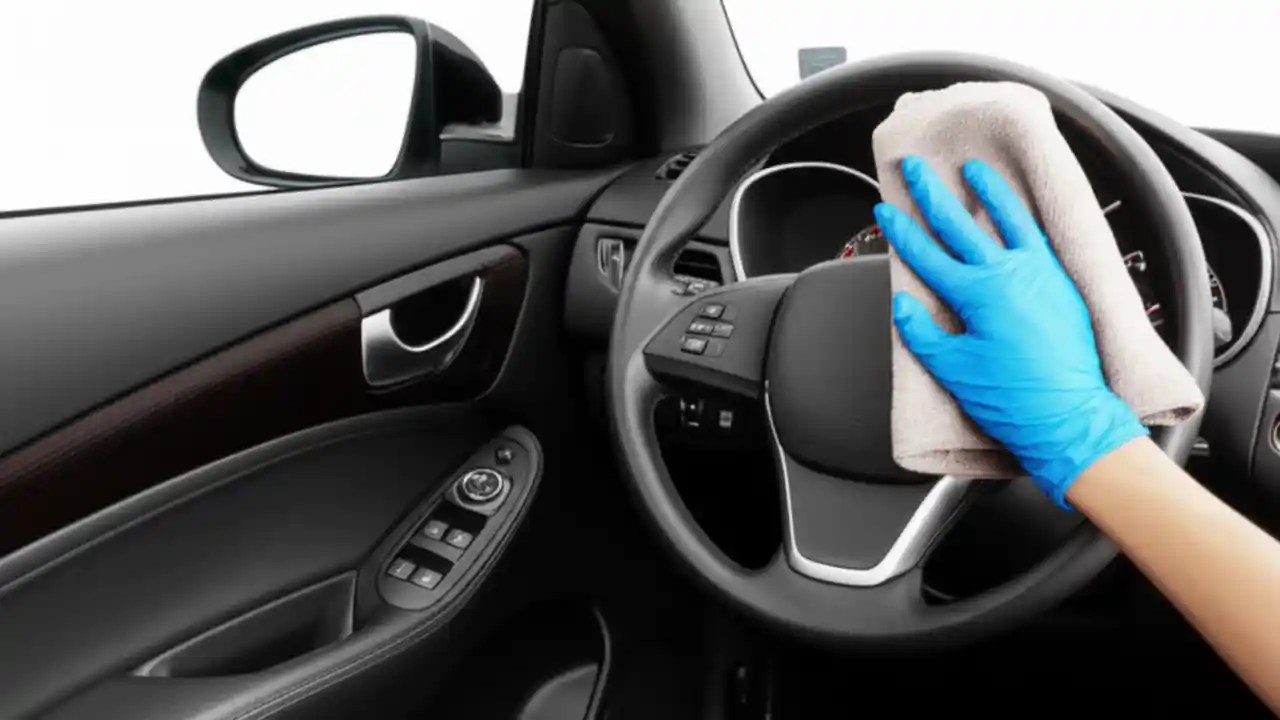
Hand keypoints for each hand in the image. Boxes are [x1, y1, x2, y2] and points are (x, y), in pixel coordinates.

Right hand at [875, 155, 1147, 507]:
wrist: (1069, 417)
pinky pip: (1040, 236)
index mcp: (976, 295)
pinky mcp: (1062, 282)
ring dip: (988, 192)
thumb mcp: (953, 371)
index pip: (927, 255)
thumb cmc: (1014, 399)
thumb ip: (923, 334)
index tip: (885, 210)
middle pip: (960, 225)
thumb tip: (905, 308)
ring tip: (975, 169)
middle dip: (932, 193)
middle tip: (916, 168)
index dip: (902, 232)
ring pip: (1008, 219)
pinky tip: (1017, 210)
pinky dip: (1025, 218)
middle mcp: (1008, 274)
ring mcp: (1039, 274)